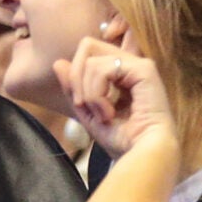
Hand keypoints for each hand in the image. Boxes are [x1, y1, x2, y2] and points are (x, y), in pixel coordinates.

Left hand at [56, 37, 173, 157]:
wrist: (143, 155)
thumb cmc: (123, 140)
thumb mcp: (87, 112)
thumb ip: (74, 88)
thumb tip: (58, 62)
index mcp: (120, 73)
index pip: (87, 54)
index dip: (75, 76)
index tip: (82, 105)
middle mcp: (130, 64)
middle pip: (87, 46)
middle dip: (76, 77)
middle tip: (84, 104)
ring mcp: (138, 64)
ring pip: (90, 60)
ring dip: (88, 93)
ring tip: (103, 114)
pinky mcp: (144, 69)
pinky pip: (101, 68)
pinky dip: (96, 94)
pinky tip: (109, 112)